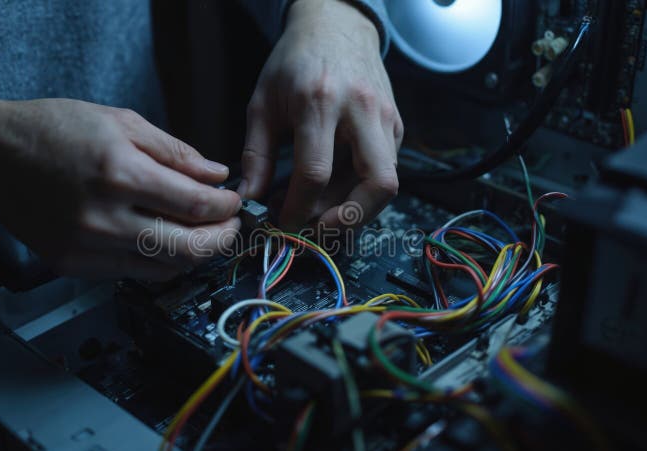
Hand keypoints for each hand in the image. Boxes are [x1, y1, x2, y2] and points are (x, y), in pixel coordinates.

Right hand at [0, 95, 240, 279]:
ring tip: (204, 235)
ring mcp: (87, 247)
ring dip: (195, 254)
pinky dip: (161, 262)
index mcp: (119, 173)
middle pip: (188, 248)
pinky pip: (134, 274)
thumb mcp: (120, 121)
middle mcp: (104, 217)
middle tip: (230, 225)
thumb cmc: (52, 130)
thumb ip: (175, 152)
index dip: (226, 208)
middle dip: (222, 239)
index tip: (233, 201)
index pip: (196, 205)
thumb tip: (217, 175)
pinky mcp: (74, 265)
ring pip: (165, 268)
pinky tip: (168, 244)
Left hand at [239, 0, 401, 230]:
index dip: (299, 208)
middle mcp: (362, 110)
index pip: (316, 173)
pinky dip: (360, 190)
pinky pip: (385, 170)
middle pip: (377, 184)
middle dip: (348, 219)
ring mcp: (386, 118)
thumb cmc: (296, 62)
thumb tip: (249, 197)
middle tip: (316, 229)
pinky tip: (333, 189)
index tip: (284, 223)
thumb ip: (256, 154)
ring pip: (387, 183)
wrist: (336, 26)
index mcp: (321, 102)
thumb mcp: (263, 102)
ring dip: (354, 208)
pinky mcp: (396, 125)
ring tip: (319, 210)